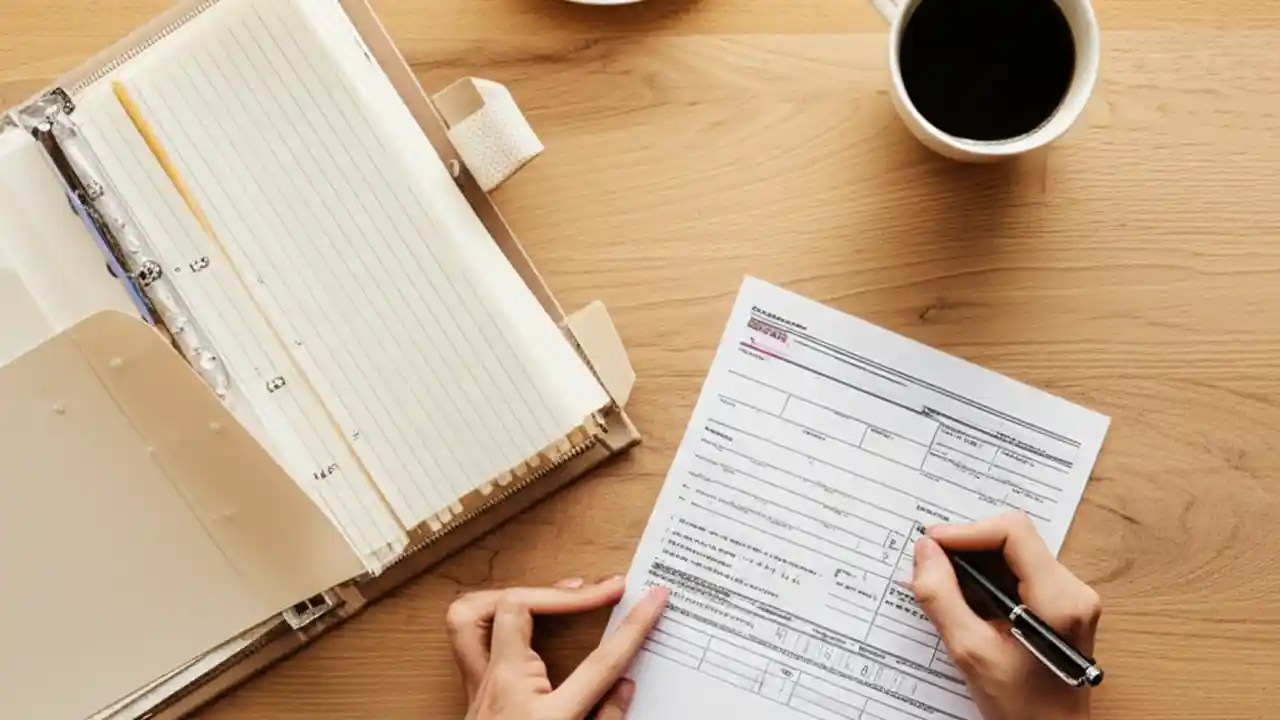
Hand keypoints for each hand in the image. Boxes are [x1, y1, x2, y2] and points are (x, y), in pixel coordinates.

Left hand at [447, 575, 668, 719]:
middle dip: (561, 592)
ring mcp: (478, 688)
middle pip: (516, 613)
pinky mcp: (470, 688)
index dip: (633, 628)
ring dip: (512, 595)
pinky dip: (495, 613)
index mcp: (542, 719)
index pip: (598, 662)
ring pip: (471, 615)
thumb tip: (625, 683)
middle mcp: (500, 693)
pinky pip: (469, 632)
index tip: (656, 600)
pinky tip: (525, 614)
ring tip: (557, 593)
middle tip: (599, 589)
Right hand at [912, 512, 1100, 719]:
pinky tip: (964, 597)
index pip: (1013, 533)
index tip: (931, 543)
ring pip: (1014, 554)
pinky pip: (1019, 572)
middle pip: (1013, 539)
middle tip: (930, 564)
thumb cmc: (1021, 708)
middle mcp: (1073, 591)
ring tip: (942, 582)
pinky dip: (987, 577)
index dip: (967, 531)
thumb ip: (943, 597)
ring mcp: (1070, 597)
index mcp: (1059, 600)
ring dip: (975, 562)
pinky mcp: (1061, 605)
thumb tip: (925, 551)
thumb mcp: (971, 652)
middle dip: (967, 546)